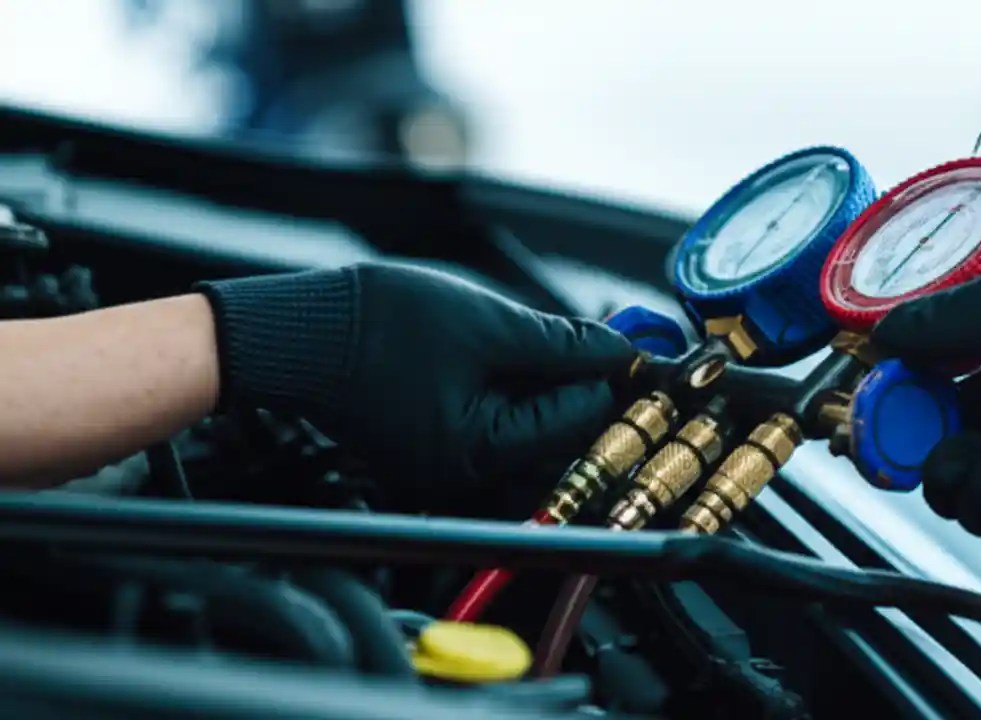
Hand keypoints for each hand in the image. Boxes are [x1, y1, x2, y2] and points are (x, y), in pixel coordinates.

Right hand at [199, 263, 634, 509]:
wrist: (297, 333)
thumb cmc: (375, 325)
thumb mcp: (485, 322)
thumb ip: (560, 343)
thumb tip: (618, 351)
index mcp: (479, 452)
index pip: (578, 422)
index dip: (612, 380)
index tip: (640, 347)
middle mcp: (466, 478)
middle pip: (560, 442)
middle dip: (589, 391)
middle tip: (611, 345)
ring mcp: (449, 471)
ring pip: (533, 440)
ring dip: (557, 395)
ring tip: (567, 348)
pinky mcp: (437, 455)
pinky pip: (498, 434)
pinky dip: (520, 400)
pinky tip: (523, 361)